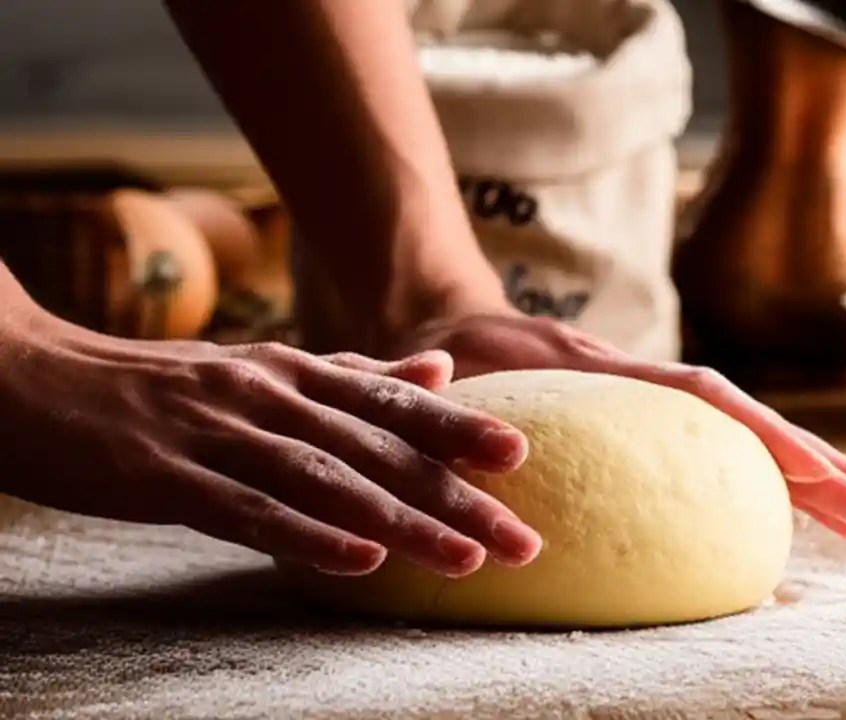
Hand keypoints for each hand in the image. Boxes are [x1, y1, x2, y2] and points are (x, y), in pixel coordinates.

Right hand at [0, 312, 542, 577]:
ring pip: (330, 481)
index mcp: (294, 371)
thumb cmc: (160, 385)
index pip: (394, 400)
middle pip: (379, 449)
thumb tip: (438, 366)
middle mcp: (270, 397)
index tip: (522, 457)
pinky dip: (308, 536)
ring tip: (467, 560)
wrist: (34, 378)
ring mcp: (220, 435)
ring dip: (404, 522)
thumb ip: (354, 373)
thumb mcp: (264, 370)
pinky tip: (360, 561)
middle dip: (457, 495)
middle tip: (524, 537)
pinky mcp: (170, 478)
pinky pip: (250, 512)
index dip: (459, 428)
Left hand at [389, 312, 845, 536]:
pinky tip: (811, 505)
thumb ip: (438, 374)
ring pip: (747, 436)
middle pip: (746, 418)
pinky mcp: (651, 417)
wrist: (445, 311)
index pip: (696, 394)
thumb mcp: (436, 364)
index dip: (755, 430)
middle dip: (819, 461)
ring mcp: (652, 400)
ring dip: (816, 472)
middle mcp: (641, 383)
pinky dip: (774, 476)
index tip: (811, 469)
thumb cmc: (439, 346)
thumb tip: (440, 377)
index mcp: (601, 370)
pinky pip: (723, 448)